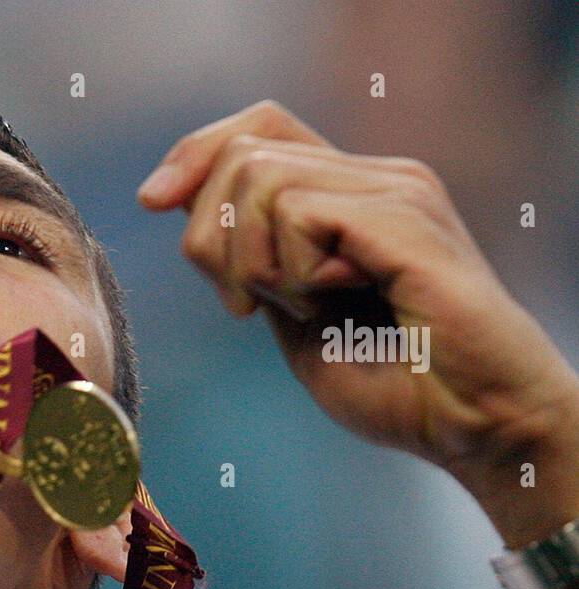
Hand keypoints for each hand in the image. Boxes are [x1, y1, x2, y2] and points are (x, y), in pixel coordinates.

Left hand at [139, 100, 578, 546]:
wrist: (473, 425)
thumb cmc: (393, 386)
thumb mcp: (295, 317)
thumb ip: (252, 261)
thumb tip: (177, 203)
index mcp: (349, 195)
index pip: (257, 128)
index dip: (193, 155)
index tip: (152, 202)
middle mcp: (375, 176)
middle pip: (242, 152)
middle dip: (214, 239)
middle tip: (252, 306)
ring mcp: (395, 190)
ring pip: (259, 178)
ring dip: (255, 263)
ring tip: (306, 309)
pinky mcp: (405, 217)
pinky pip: (298, 211)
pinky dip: (292, 272)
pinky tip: (334, 304)